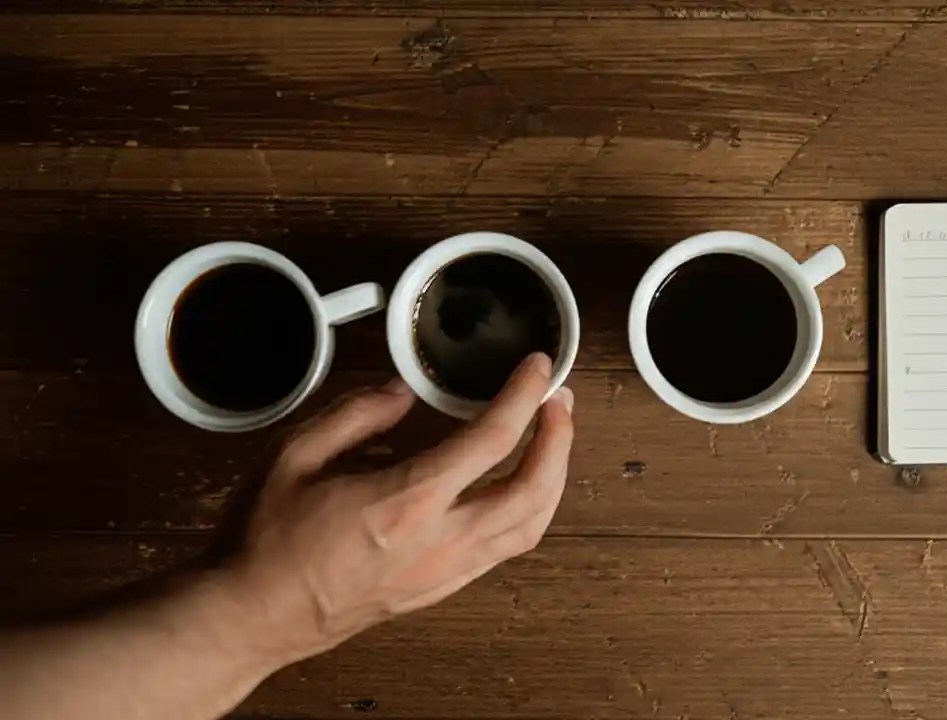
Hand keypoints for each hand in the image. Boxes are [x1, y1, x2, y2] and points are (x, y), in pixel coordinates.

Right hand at [224, 353, 573, 664]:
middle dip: (559, 438)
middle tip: (558, 400)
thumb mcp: (293, 456)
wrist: (251, 617)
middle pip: (534, 489)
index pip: (493, 440)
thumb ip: (355, 415)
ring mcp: (444, 571)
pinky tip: (519, 487)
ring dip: (552, 477)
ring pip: (531, 526)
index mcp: (406, 501)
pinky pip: (505, 549)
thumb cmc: (264, 542)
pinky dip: (528, 511)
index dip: (524, 396)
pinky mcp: (439, 589)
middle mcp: (439, 541)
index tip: (537, 369)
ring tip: (550, 439)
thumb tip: (402, 394)